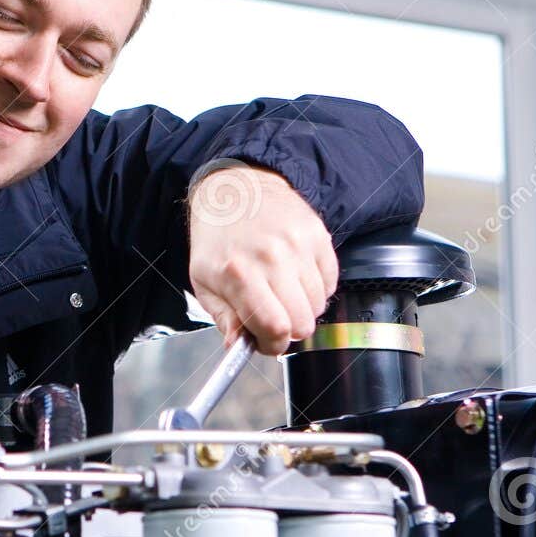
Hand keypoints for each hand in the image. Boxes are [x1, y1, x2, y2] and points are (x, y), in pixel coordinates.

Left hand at [187, 163, 339, 355]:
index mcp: (239, 273)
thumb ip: (223, 318)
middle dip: (288, 331)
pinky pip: (331, 282)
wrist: (237, 190)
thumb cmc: (218, 239)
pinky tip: (296, 277)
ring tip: (282, 292)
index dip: (273, 345)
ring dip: (302, 308)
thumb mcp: (204, 281)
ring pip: (319, 305)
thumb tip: (237, 345)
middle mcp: (272, 257)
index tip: (266, 342)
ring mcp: (299, 244)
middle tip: (273, 318)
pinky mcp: (318, 235)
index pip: (275, 328)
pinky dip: (317, 289)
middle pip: (302, 323)